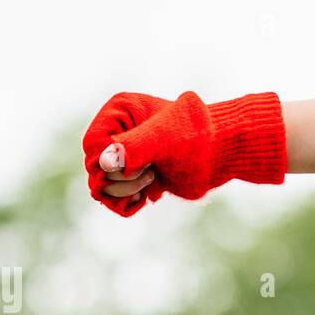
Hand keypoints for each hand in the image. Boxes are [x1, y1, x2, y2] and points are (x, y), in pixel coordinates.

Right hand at [82, 90, 287, 216]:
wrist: (222, 153)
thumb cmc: (198, 136)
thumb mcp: (166, 137)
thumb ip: (136, 146)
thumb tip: (104, 163)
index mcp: (119, 111)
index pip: (92, 144)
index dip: (110, 161)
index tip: (139, 163)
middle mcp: (115, 132)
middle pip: (94, 169)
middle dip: (123, 178)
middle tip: (152, 171)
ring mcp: (122, 156)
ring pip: (101, 187)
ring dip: (128, 191)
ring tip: (154, 178)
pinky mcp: (132, 177)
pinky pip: (112, 200)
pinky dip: (129, 203)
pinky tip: (152, 194)